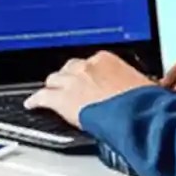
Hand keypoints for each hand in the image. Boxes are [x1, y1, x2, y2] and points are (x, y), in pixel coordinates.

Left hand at [24, 51, 155, 128]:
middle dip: (68, 78)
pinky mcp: (61, 99)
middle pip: (69, 69)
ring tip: (50, 94)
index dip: (87, 74)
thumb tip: (140, 89)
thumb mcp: (143, 85)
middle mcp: (87, 66)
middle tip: (70, 87)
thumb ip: (133, 83)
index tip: (89, 81)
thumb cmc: (143, 103)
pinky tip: (32, 104)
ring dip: (53, 87)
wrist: (135, 115)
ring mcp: (72, 81)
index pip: (90, 63)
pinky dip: (36, 101)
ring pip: (54, 80)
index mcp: (107, 59)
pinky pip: (42, 97)